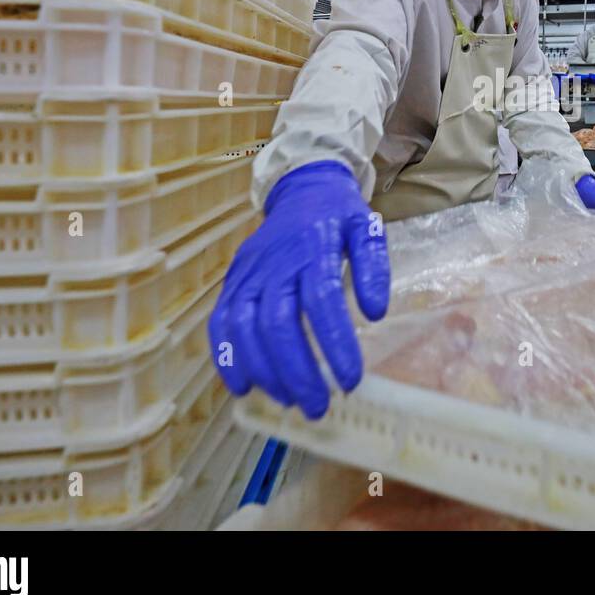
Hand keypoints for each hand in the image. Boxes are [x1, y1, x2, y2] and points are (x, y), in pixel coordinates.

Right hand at [209, 161, 389, 419]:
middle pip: (277, 323)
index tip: (351, 380)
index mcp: (314, 248)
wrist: (300, 188)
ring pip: (245, 328)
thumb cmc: (338, 216)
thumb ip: (374, 267)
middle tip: (318, 406)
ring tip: (290, 400)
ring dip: (265, 371)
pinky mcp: (232, 282)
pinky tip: (245, 386)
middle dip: (297, 371)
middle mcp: (276, 263)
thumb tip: (374, 312)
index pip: (322, 301)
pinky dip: (227, 357)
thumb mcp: (368, 229)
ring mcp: (248, 273)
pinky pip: (220, 322)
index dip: (334, 343)